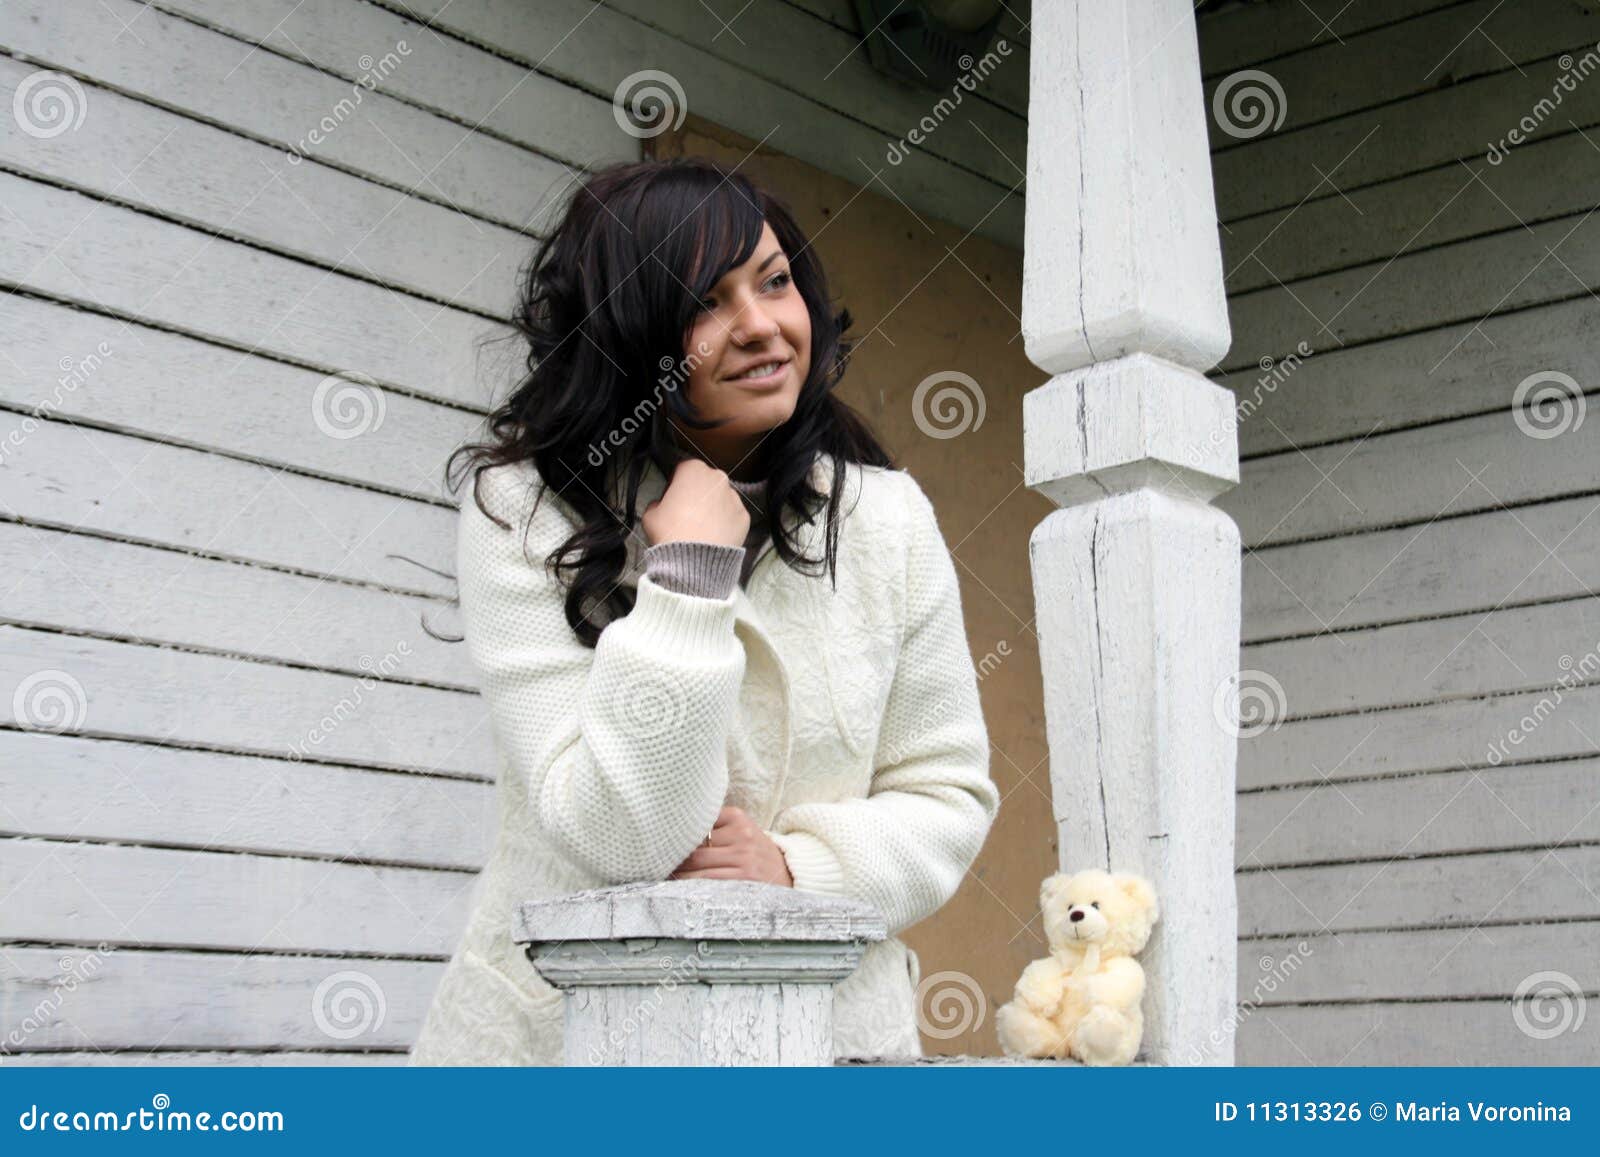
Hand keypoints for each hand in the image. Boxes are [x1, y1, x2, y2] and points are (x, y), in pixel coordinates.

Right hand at [641, 458, 749, 547]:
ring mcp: (734, 497)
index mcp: (693, 470)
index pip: (683, 470)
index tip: (672, 498)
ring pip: (721, 498)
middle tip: (688, 514)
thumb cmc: (670, 532)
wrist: (693, 562)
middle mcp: (718, 478)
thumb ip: (657, 503)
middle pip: (706, 482)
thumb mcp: (650, 514)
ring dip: (713, 507)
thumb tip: (662, 505)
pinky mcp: (744, 516)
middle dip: (698, 494)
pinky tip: (714, 536)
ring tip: (702, 529)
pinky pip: (732, 515)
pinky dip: (725, 523)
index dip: (676, 484)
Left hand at [669, 805, 793, 886]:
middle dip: (674, 858)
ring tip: (666, 876)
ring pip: (697, 866)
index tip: (660, 844)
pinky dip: (690, 885)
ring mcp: (744, 857)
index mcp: (737, 817)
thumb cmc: (753, 852)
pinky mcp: (745, 878)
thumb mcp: (740, 830)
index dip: (677, 837)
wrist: (787, 874)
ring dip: (678, 874)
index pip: (697, 824)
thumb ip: (713, 827)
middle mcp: (742, 834)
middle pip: (694, 847)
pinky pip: (707, 882)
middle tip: (657, 864)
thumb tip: (670, 836)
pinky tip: (681, 887)